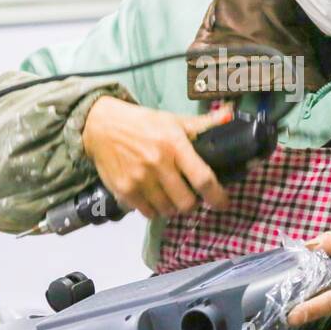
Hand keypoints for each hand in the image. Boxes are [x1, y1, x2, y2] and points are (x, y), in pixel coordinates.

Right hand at [81, 96, 232, 219]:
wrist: (101, 126)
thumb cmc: (142, 123)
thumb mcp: (173, 120)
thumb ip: (203, 124)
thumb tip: (229, 117)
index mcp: (174, 144)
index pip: (202, 178)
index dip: (217, 196)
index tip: (224, 203)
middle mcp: (158, 164)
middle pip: (186, 202)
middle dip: (192, 203)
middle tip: (190, 195)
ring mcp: (139, 179)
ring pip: (167, 210)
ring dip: (173, 207)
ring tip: (171, 196)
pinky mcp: (124, 190)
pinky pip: (147, 213)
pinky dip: (154, 209)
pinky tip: (154, 197)